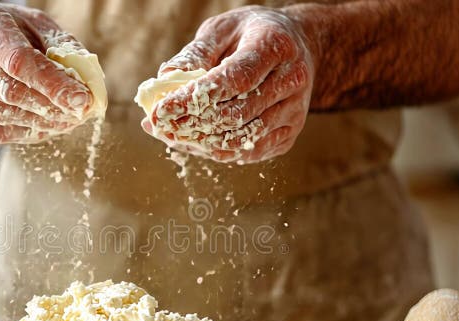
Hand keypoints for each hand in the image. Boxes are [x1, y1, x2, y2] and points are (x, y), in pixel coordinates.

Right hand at [0, 3, 93, 144]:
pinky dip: (23, 135)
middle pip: (9, 92)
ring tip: (66, 123)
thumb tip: (89, 84)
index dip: (53, 84)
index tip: (83, 100)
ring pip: (0, 117)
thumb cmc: (7, 31)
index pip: (19, 61)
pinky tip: (43, 129)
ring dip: (39, 125)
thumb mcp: (34, 25)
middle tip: (79, 115)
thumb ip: (61, 48)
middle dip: (50, 108)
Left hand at [143, 6, 312, 162]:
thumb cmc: (251, 35)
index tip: (160, 110)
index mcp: (275, 46)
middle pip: (237, 114)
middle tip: (158, 126)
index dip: (193, 99)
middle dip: (191, 125)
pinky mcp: (290, 132)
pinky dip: (220, 151)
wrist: (299, 45)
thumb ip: (195, 54)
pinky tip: (196, 143)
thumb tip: (165, 81)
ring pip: (243, 139)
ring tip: (173, 136)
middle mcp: (292, 80)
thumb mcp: (222, 29)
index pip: (233, 80)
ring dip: (202, 143)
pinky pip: (251, 152)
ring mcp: (295, 110)